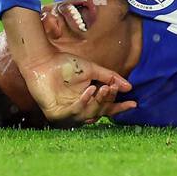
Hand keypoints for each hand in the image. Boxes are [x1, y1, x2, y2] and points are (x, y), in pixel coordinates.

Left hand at [18, 51, 136, 126]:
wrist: (43, 60)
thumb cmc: (65, 64)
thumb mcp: (92, 70)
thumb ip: (110, 77)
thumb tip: (129, 87)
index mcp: (86, 101)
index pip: (105, 108)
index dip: (119, 107)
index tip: (133, 103)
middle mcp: (77, 109)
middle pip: (99, 112)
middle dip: (108, 100)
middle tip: (112, 88)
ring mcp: (66, 113)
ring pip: (88, 115)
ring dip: (98, 102)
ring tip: (103, 88)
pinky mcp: (55, 114)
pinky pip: (73, 113)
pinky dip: (83, 102)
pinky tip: (90, 90)